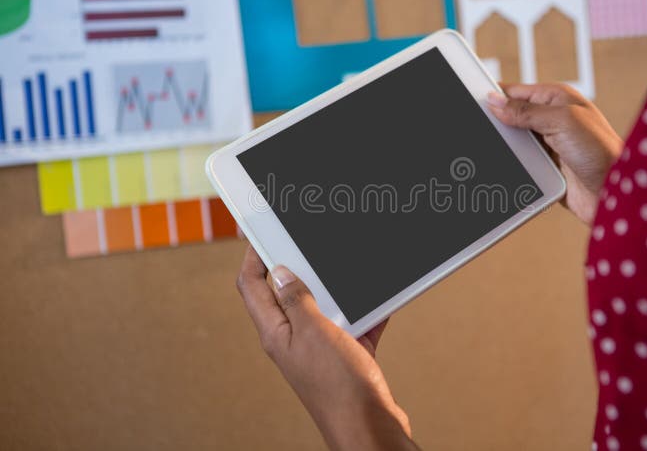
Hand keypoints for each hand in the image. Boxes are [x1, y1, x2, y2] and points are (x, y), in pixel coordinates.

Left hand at [236, 246, 418, 450]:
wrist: (370, 426)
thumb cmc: (338, 387)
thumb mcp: (314, 331)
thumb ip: (297, 300)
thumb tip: (281, 273)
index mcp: (276, 333)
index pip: (252, 286)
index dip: (254, 256)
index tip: (263, 234)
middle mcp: (294, 340)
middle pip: (287, 294)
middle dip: (301, 268)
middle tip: (309, 244)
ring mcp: (320, 349)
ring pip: (324, 308)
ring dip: (338, 290)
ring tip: (349, 273)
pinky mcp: (346, 357)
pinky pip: (353, 325)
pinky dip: (366, 314)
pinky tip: (380, 305)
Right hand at [488, 83, 622, 224]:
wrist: (614, 195)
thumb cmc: (601, 151)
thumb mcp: (561, 121)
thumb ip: (526, 111)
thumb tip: (495, 101)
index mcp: (557, 99)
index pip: (515, 91)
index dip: (494, 96)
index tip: (472, 101)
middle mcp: (552, 120)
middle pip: (512, 117)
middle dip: (497, 123)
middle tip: (477, 128)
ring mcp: (549, 145)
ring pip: (513, 142)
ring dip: (505, 147)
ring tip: (489, 149)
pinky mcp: (547, 169)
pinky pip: (520, 164)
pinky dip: (512, 166)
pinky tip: (504, 167)